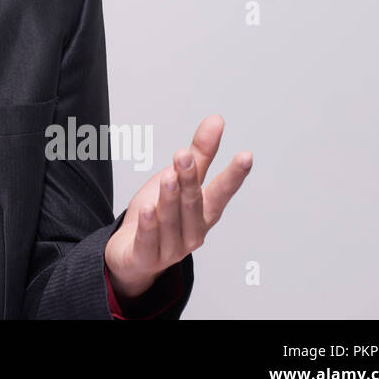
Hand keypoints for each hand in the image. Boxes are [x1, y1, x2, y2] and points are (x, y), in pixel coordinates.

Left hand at [104, 114, 251, 299]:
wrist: (133, 254)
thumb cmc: (160, 215)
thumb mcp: (178, 179)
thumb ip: (198, 154)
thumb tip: (217, 121)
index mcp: (203, 213)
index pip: (221, 193)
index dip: (233, 176)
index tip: (245, 155)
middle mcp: (192, 232)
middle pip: (193, 204)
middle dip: (189, 180)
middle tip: (184, 155)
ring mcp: (171, 248)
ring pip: (171, 221)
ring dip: (170, 198)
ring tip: (168, 176)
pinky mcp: (147, 257)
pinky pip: (149, 241)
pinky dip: (149, 226)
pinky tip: (147, 209)